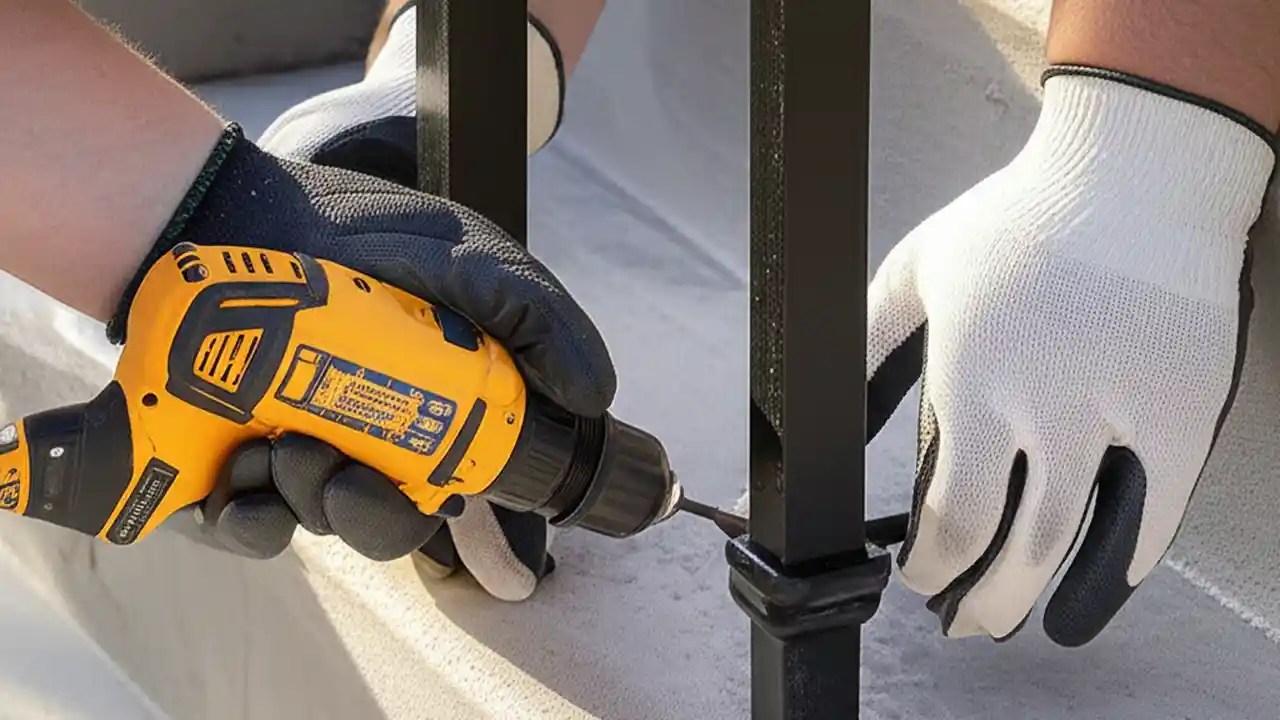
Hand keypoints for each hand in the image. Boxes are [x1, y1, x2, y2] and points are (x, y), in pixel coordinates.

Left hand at [133, 124, 611, 573]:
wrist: (232, 205)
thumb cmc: (355, 231)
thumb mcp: (467, 257)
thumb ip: (537, 316)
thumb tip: (593, 394)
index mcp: (424, 409)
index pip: (447, 485)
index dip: (446, 499)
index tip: (438, 490)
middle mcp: (358, 438)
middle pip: (379, 522)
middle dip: (364, 511)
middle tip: (338, 465)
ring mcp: (287, 448)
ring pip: (311, 521)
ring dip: (304, 498)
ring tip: (280, 443)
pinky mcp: (217, 455)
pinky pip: (238, 521)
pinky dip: (244, 516)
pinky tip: (241, 477)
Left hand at [866, 71, 1273, 644]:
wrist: (1137, 173)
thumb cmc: (1017, 219)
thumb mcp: (914, 274)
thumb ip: (865, 351)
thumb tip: (825, 418)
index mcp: (973, 376)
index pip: (950, 516)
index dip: (931, 566)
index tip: (919, 575)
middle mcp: (1047, 407)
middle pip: (1012, 549)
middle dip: (978, 601)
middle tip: (961, 619)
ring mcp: (1122, 413)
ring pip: (1079, 545)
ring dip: (1040, 598)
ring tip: (1020, 622)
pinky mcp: (1184, 412)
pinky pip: (1157, 515)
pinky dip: (1122, 567)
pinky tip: (1095, 591)